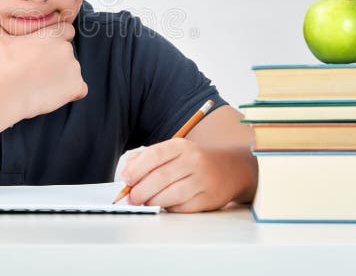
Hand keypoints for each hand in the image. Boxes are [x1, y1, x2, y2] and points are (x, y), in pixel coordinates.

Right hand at [0, 0, 87, 119]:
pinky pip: (79, 90)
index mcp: (52, 34)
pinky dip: (70, 93)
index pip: (67, 32)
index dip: (56, 43)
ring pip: (72, 73)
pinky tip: (52, 94)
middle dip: (55, 64)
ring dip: (61, 79)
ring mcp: (74, 67)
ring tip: (40, 84)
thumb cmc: (5, 65)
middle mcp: (67, 48)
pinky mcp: (77, 85)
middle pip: (67, 56)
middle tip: (35, 73)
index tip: (41, 54)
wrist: (11, 91)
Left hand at [120, 139, 236, 212]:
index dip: (137, 169)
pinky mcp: (207, 200)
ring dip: (152, 201)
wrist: (229, 170)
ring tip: (144, 202)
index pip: (155, 155)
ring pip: (170, 195)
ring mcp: (202, 181)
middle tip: (131, 197)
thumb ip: (146, 158)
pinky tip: (163, 204)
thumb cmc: (192, 162)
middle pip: (160, 177)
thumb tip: (126, 173)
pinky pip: (181, 208)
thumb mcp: (172, 152)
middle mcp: (193, 161)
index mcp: (181, 146)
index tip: (126, 179)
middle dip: (140, 190)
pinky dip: (167, 208)